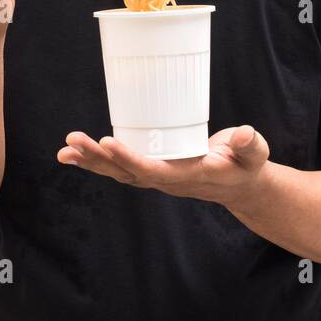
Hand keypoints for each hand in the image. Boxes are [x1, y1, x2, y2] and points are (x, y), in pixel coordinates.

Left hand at [57, 124, 270, 207]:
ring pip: (118, 171)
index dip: (129, 158)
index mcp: (187, 176)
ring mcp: (156, 176)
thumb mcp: (254, 154)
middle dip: (98, 158)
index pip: (152, 169)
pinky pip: (120, 167)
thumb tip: (244, 135)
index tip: (108, 142)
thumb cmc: (245, 165)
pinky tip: (75, 153)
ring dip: (91, 160)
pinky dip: (97, 160)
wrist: (240, 185)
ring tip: (65, 149)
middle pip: (125, 172)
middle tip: (73, 141)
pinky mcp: (152, 168)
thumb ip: (250, 145)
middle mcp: (166, 179)